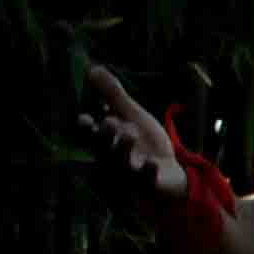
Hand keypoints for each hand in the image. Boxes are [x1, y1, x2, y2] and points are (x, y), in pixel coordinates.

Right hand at [78, 62, 186, 201]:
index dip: (86, 129)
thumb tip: (93, 68)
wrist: (169, 171)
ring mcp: (131, 173)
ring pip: (122, 164)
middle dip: (105, 136)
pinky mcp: (149, 184)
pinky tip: (153, 163)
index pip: (90, 136)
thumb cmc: (144, 142)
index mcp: (107, 142)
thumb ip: (113, 95)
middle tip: (109, 122)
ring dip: (124, 149)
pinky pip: (147, 181)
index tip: (84, 118)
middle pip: (104, 149)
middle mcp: (114, 158)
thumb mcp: (131, 116)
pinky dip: (149, 173)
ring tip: (130, 134)